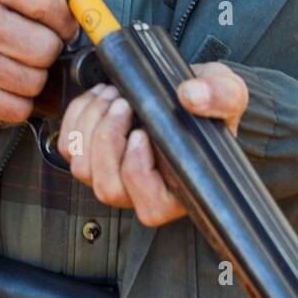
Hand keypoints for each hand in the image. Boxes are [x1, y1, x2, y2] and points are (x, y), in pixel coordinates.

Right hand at [0, 0, 79, 122]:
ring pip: (34, 81)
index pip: (48, 2)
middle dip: (49, 48)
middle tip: (36, 44)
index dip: (65, 18)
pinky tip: (8, 84)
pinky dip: (19, 100)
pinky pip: (15, 108)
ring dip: (35, 76)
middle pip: (45, 47)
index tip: (61, 24)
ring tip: (19, 63)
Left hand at [59, 61, 248, 226]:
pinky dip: (77, 117)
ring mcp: (113, 176)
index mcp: (179, 190)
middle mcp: (142, 192)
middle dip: (108, 139)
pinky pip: (69, 146)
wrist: (186, 91)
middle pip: (108, 188)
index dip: (138, 170)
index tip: (142, 132)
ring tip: (114, 95)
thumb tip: (192, 96)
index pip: (150, 206)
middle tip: (124, 102)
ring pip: (82, 169)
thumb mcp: (228, 94)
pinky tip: (99, 97)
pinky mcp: (92, 157)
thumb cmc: (208, 105)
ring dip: (92, 125)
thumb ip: (220, 96)